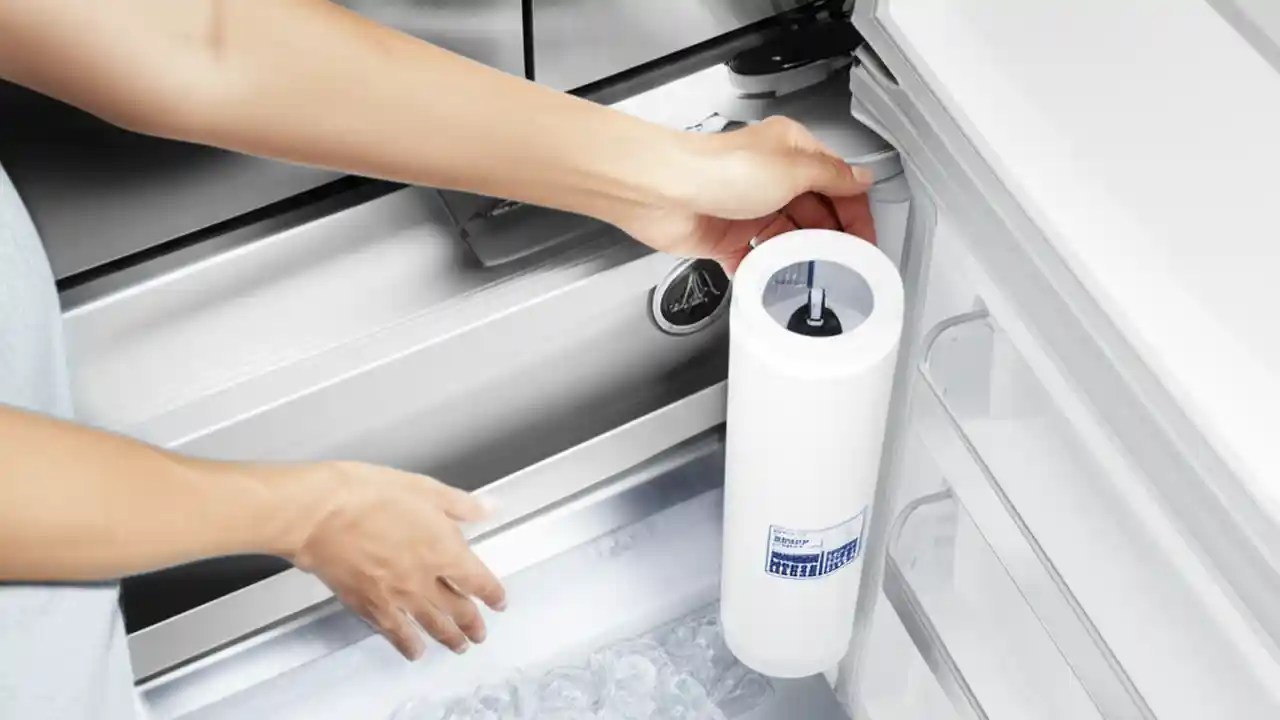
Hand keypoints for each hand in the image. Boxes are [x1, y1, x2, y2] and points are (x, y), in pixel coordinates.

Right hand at [289, 462, 504, 659]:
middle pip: (459, 610)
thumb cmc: (367, 494)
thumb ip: (459, 504)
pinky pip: (396, 633)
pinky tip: (414, 651)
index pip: (479, 581)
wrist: (319, 515)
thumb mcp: (422, 487)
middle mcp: (426, 580)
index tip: (499, 602)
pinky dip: (408, 645)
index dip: (493, 595)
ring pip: (432, 626)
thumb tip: (489, 508)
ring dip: (449, 639)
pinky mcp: (369, 606)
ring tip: (459, 647)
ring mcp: (397, 597)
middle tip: (479, 633)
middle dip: (473, 624)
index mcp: (445, 550)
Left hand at [610, 116, 876, 273]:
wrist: (663, 192)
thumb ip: (832, 176)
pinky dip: (766, 272)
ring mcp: (747, 209)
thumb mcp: (792, 168)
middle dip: (832, 239)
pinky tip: (778, 282)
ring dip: (801, 257)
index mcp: (790, 152)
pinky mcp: (725, 237)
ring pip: (787, 239)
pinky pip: (754, 259)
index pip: (837, 182)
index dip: (855, 211)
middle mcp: (769, 178)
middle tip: (847, 265)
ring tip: (817, 277)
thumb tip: (862, 176)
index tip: (867, 241)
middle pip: (814, 213)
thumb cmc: (718, 169)